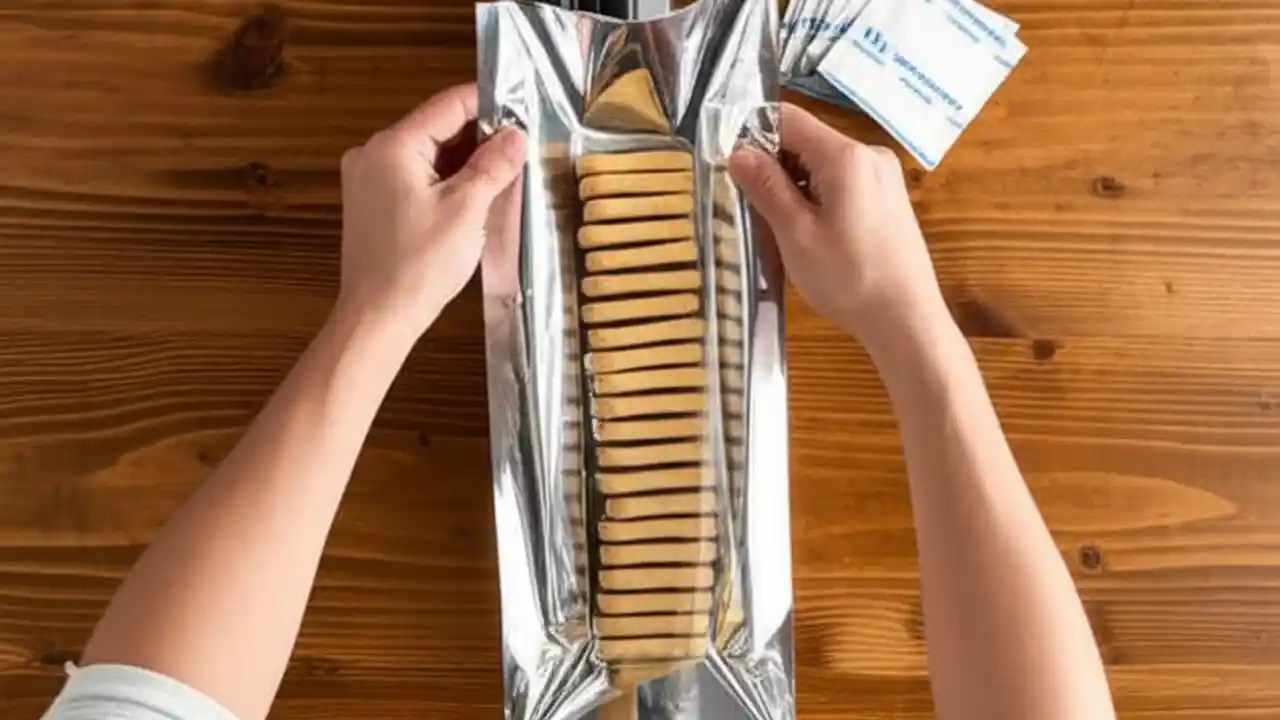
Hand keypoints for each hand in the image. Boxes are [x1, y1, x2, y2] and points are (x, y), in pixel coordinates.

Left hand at [338, 83, 525, 339]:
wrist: (377, 318)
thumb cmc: (419, 265)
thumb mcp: (468, 209)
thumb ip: (494, 165)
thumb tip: (516, 135)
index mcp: (392, 145)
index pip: (448, 105)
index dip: (488, 103)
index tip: (522, 111)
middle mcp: (373, 154)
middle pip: (437, 128)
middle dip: (479, 138)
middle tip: (520, 151)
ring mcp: (368, 180)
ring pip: (428, 155)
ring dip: (465, 163)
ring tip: (503, 177)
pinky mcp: (373, 205)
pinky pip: (415, 178)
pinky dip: (446, 182)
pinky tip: (474, 199)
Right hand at [728, 104, 949, 350]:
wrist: (907, 320)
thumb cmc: (849, 279)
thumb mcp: (796, 234)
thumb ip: (766, 187)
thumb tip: (737, 151)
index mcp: (846, 156)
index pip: (788, 118)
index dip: (754, 138)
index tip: (736, 174)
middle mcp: (869, 155)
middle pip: (806, 141)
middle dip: (774, 168)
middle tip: (756, 212)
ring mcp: (883, 177)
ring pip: (822, 165)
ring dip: (794, 188)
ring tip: (784, 231)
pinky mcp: (888, 199)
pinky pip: (841, 183)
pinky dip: (818, 200)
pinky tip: (812, 236)